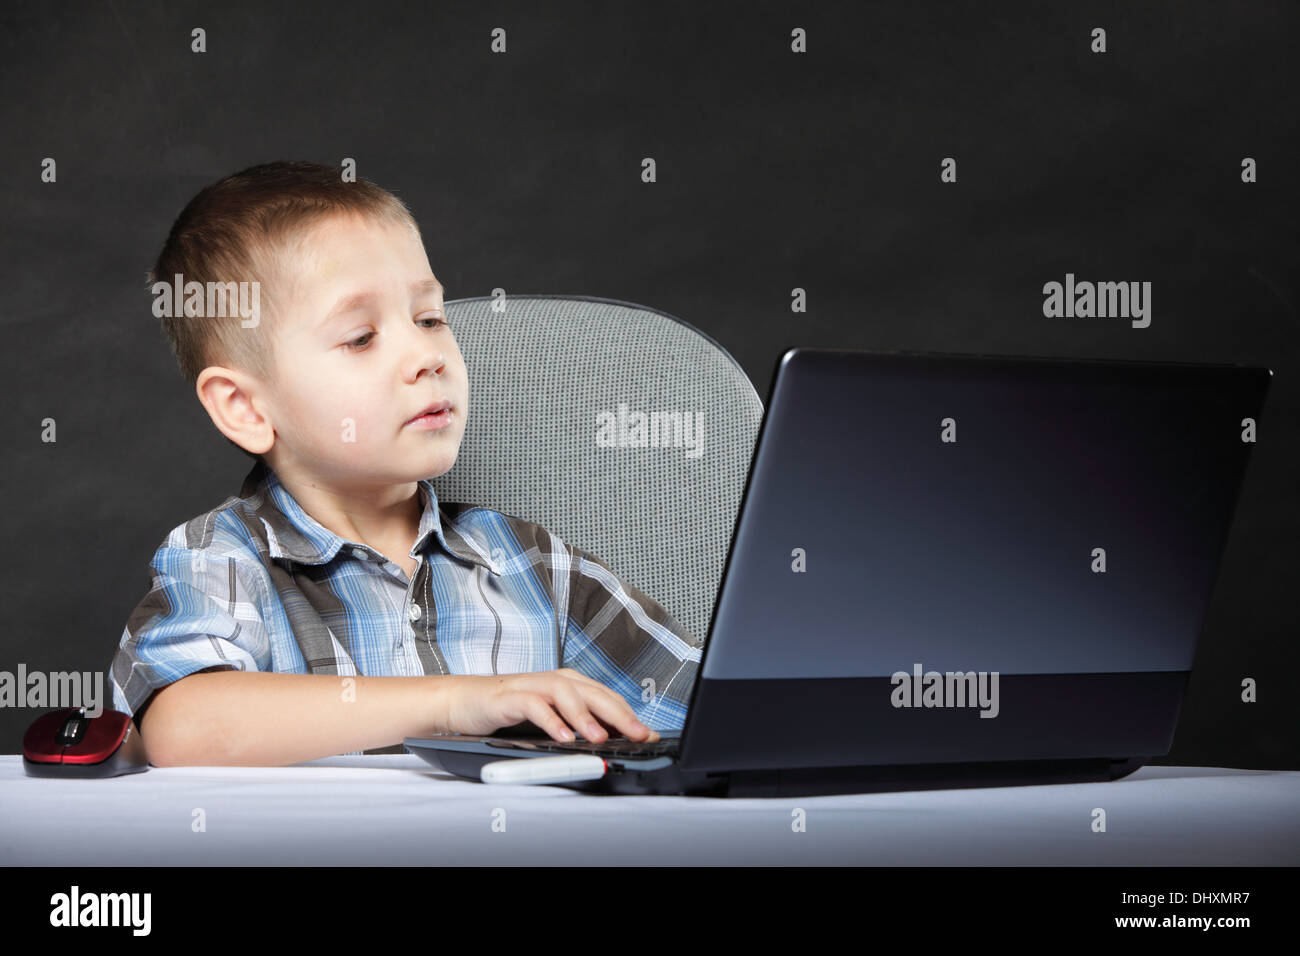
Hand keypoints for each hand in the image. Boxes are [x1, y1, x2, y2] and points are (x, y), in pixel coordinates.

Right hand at [443, 668, 659, 742]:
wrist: (462, 701)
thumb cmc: (508, 710)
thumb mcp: (550, 718)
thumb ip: (577, 725)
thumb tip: (612, 740)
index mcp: (568, 684)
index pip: (606, 697)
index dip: (629, 714)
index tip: (648, 735)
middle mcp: (553, 681)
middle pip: (593, 692)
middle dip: (619, 714)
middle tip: (637, 735)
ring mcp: (531, 686)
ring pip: (566, 694)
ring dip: (585, 717)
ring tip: (600, 738)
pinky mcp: (508, 697)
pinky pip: (533, 705)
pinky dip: (550, 721)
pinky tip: (563, 737)